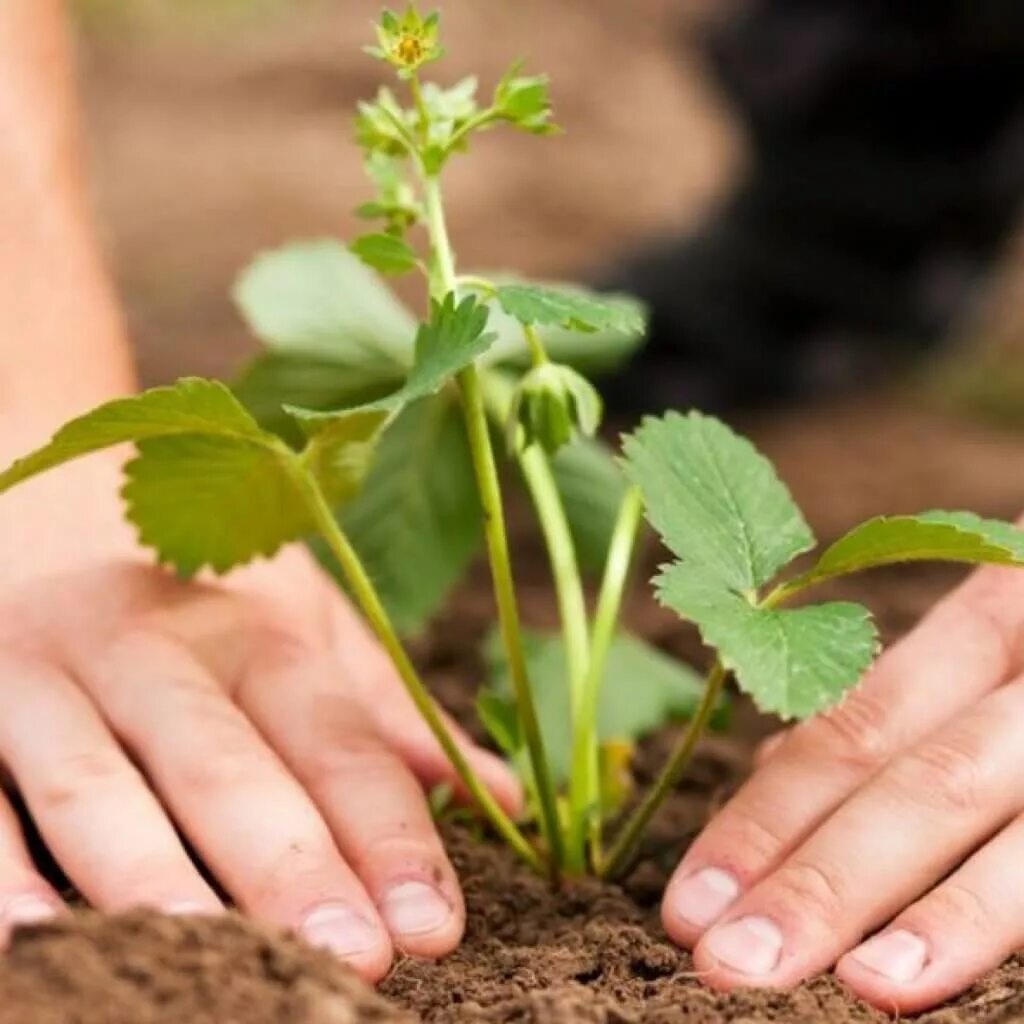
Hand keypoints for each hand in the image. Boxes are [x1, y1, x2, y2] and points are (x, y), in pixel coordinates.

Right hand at [0, 454, 518, 980]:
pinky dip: (0, 871)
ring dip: (149, 876)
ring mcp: (47, 677)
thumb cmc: (197, 585)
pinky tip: (36, 944)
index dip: (387, 834)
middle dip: (288, 864)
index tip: (434, 925)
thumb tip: (506, 797)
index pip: (335, 740)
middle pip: (225, 765)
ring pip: (98, 785)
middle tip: (355, 957)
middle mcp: (154, 650)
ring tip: (208, 963)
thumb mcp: (303, 624)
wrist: (40, 497)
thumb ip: (387, 714)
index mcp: (257, 633)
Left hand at [662, 560, 1023, 1013]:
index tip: (688, 901)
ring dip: (936, 918)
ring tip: (854, 987)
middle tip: (723, 964)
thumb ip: (905, 705)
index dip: (763, 818)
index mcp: (987, 624)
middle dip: (820, 880)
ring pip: (1021, 833)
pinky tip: (952, 976)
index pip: (848, 730)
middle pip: (917, 782)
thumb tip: (777, 772)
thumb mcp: (992, 643)